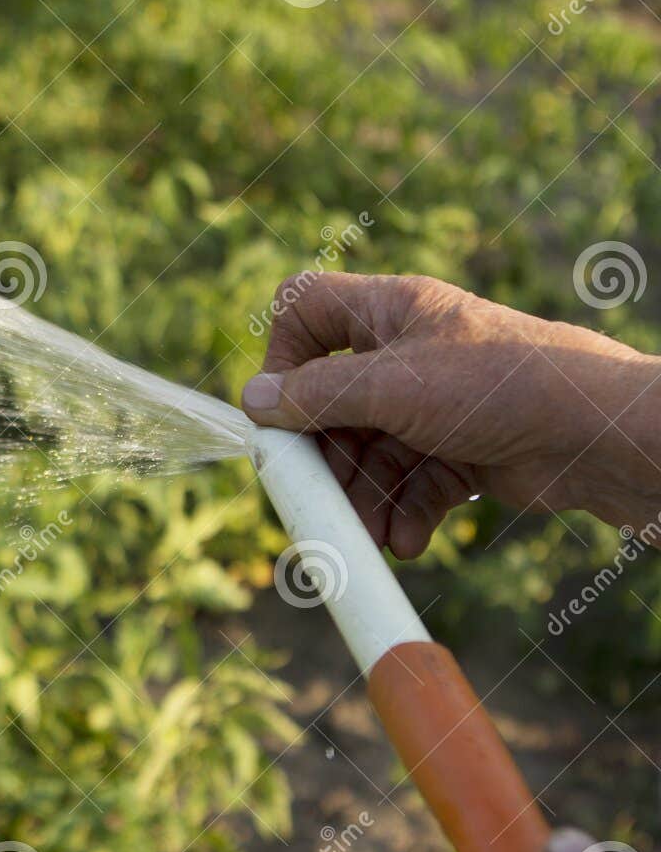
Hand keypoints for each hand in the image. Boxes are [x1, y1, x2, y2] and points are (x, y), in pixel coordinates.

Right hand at [240, 272, 660, 557]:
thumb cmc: (498, 386)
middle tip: (315, 497)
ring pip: (369, 451)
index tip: (282, 406)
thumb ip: (315, 395)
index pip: (308, 309)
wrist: (598, 438)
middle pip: (331, 401)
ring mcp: (433, 404)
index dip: (283, 354)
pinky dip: (402, 513)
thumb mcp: (391, 386)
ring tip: (370, 535)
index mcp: (390, 311)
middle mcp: (406, 353)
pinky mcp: (459, 450)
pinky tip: (405, 541)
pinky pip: (409, 482)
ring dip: (363, 498)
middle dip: (325, 456)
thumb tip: (253, 401)